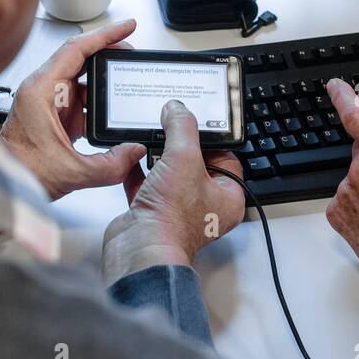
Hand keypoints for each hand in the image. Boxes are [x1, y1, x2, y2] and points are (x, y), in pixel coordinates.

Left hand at [0, 19, 145, 200]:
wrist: (0, 186)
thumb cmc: (18, 172)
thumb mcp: (71, 172)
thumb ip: (109, 165)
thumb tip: (134, 152)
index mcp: (40, 91)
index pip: (76, 49)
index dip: (105, 35)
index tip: (126, 26)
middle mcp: (41, 90)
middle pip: (79, 57)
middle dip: (108, 50)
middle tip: (132, 50)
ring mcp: (46, 101)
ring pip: (80, 76)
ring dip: (103, 76)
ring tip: (126, 75)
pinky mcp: (52, 114)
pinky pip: (78, 96)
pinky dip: (97, 97)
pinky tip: (112, 103)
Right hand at [102, 100, 245, 283]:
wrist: (139, 248)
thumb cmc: (172, 218)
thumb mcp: (184, 157)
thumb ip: (182, 127)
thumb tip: (178, 109)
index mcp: (227, 198)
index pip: (227, 158)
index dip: (213, 139)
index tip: (198, 122)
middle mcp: (203, 206)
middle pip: (195, 164)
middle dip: (181, 145)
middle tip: (172, 126)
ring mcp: (176, 210)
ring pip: (169, 173)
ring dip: (158, 156)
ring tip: (151, 137)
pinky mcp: (150, 212)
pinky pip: (146, 184)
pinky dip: (138, 169)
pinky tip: (132, 155)